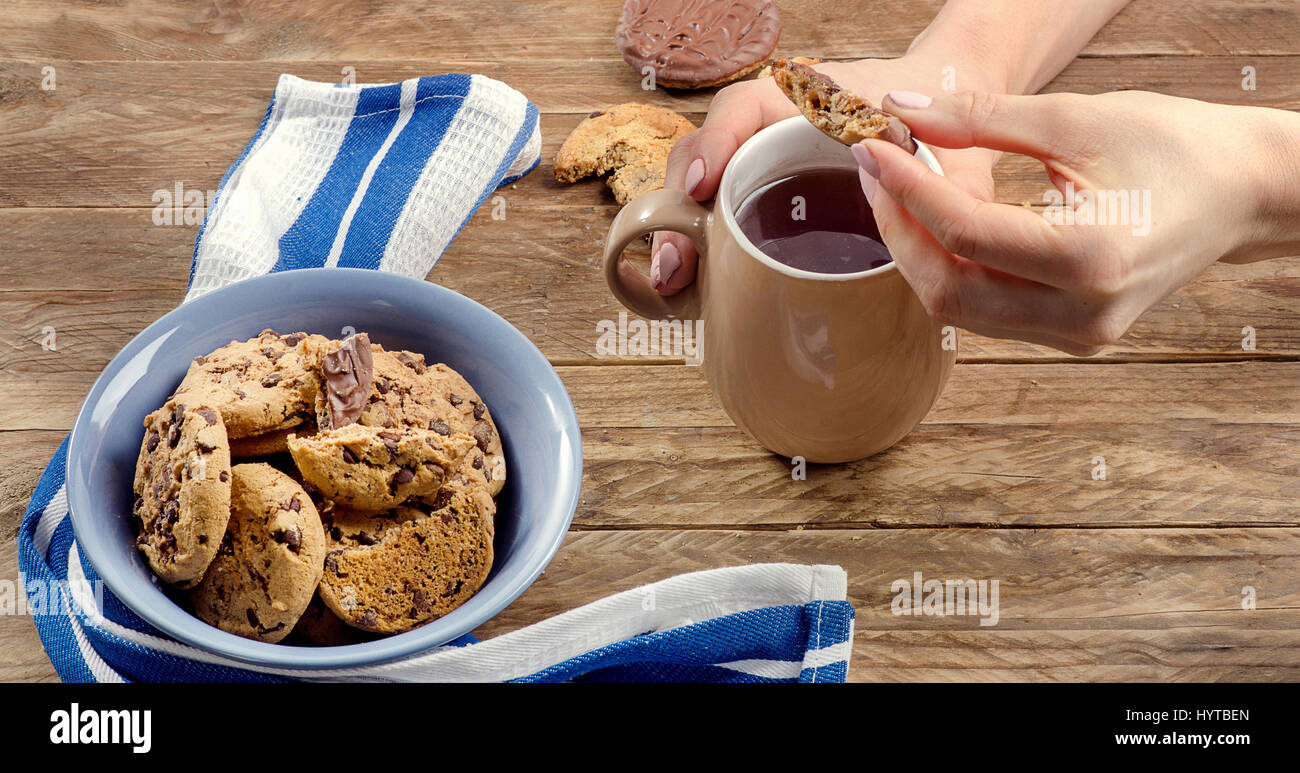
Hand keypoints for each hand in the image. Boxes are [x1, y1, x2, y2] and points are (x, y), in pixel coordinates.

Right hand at [649, 56, 999, 294]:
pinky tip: (697, 290)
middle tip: (677, 265)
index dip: (714, 144)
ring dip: (682, 237)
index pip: (743, 109)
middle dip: (677, 212)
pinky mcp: (764, 205)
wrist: (947, 121)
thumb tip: (948, 233)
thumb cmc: (942, 127)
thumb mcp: (954, 152)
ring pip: (702, 195)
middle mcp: (771, 134)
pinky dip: (704, 250)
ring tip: (677, 285)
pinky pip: (722, 220)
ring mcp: (761, 170)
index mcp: (810, 103)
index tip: (700, 186)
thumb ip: (954, 187)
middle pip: (703, 160)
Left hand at [855, 89, 1299, 354]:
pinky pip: (987, 311)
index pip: (967, 234)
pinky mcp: (1070, 335)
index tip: (873, 147)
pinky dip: (953, 268)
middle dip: (901, 229)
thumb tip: (902, 110)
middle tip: (877, 171)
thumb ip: (981, 117)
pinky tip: (939, 221)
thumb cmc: (1171, 146)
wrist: (1240, 192)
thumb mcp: (1074, 119)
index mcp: (1092, 258)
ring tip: (900, 190)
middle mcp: (1082, 313)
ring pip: (961, 309)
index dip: (907, 190)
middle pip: (950, 290)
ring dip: (920, 251)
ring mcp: (1076, 335)